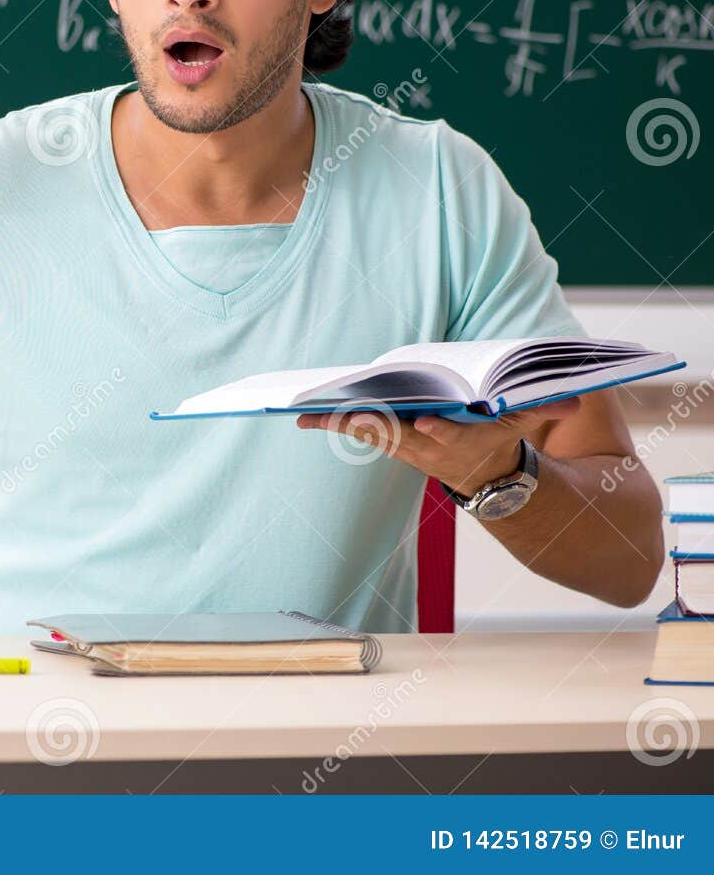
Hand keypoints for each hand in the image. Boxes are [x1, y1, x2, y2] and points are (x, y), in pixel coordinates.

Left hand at [294, 396, 581, 494]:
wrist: (482, 474)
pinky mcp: (385, 441)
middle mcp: (426, 446)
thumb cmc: (499, 436)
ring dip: (337, 423)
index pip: (449, 436)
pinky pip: (352, 431)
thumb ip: (543, 410)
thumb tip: (577, 399)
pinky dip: (326, 423)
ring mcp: (402, 446)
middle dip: (371, 424)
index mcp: (460, 439)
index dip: (439, 431)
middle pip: (396, 434)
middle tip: (344, 412)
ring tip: (303, 410)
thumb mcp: (524, 424)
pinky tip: (297, 415)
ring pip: (367, 433)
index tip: (426, 422)